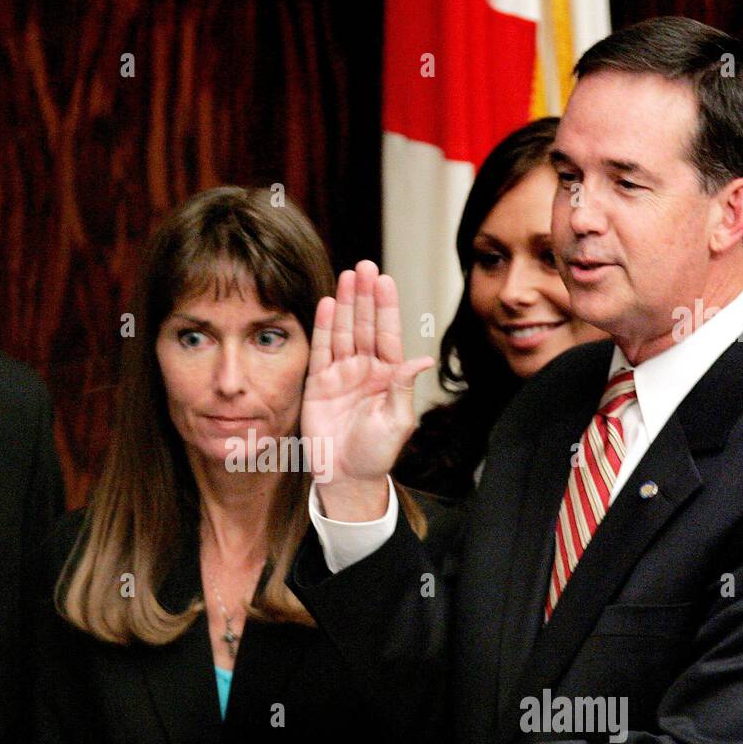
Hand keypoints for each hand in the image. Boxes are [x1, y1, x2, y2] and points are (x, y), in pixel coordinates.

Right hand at [302, 261, 432, 519]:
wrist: (346, 476)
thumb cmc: (377, 453)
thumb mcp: (397, 422)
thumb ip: (404, 388)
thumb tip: (423, 359)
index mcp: (389, 375)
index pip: (388, 333)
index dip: (386, 307)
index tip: (384, 280)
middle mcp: (365, 369)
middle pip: (364, 324)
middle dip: (364, 296)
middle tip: (364, 266)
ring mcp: (341, 374)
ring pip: (343, 331)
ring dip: (344, 304)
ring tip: (346, 276)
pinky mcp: (318, 384)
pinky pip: (321, 350)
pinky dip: (322, 327)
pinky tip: (325, 304)